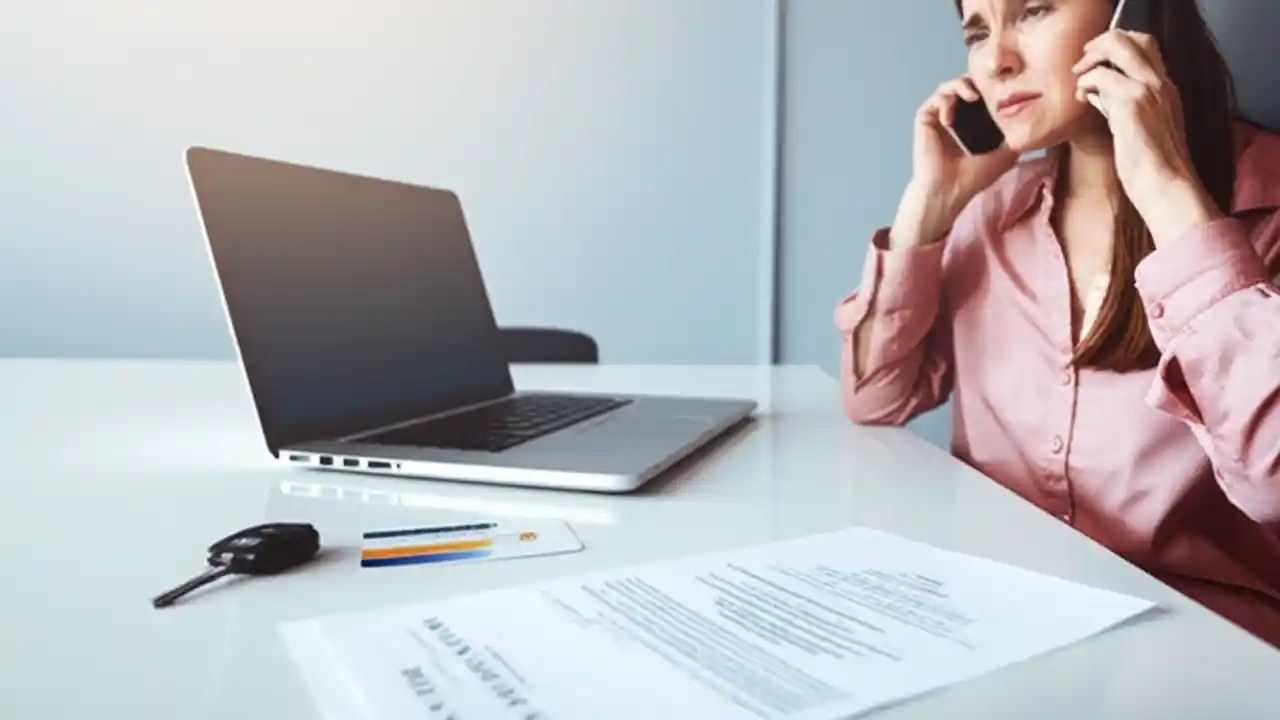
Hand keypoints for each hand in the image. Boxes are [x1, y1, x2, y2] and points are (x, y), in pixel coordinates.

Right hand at [893, 76, 1018, 248]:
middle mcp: (954, 117)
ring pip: (948, 87)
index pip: (980, 95)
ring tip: (971, 97)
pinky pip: (935, 99)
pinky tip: (951, 120)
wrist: (950, 190)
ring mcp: (938, 118)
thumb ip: (1016, 136)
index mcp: (971, 123)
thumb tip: (1033, 123)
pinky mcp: (924, 120)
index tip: (1001, 90)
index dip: (989, 87)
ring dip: (960, 86)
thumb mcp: (1006, 154)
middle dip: (975, 81)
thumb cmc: (974, 177)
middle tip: (986, 87)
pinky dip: (944, 102)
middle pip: (964, 85)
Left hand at [1073, 30, 1222, 246]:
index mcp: (1166, 90)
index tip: (1096, 63)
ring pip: (1116, 48)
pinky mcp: (1133, 103)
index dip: (1117, 47)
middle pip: (1132, 38)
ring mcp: (1149, 90)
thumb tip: (1098, 94)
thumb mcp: (1138, 130)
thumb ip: (1123, 108)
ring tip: (1079, 84)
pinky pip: (1101, 76)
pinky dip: (1085, 83)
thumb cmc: (1152, 169)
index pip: (1146, 46)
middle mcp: (1161, 84)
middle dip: (1100, 45)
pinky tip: (1082, 100)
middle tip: (1082, 65)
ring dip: (1089, 63)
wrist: (1167, 188)